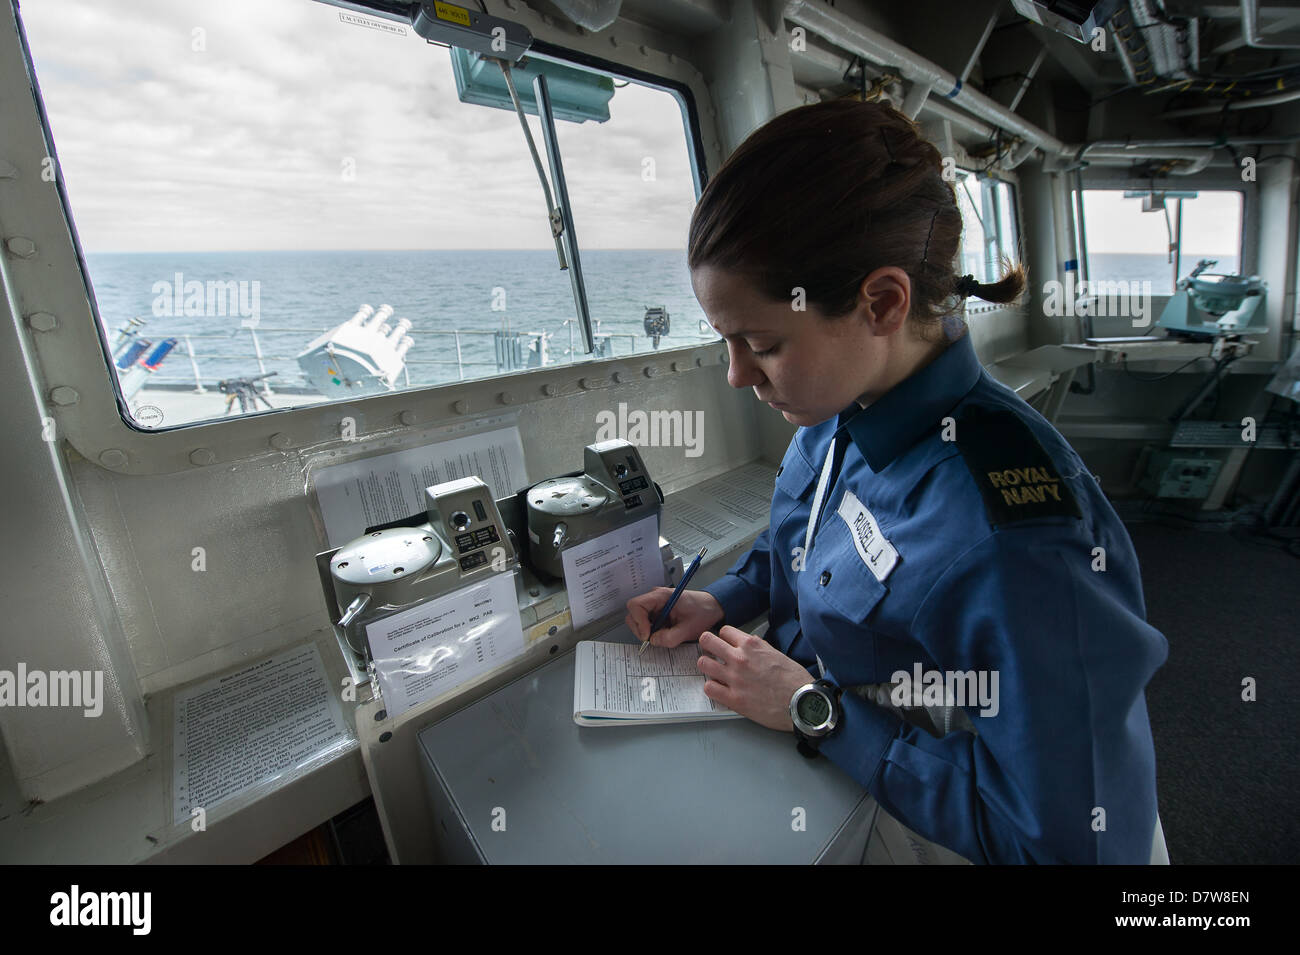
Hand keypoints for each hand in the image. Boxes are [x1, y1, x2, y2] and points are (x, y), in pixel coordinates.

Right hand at [625, 588, 723, 648]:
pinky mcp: (657, 612)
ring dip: (647, 631)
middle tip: (653, 638)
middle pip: (633, 613)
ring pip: (638, 619)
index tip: (648, 635)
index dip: (638, 622)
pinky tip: (665, 632)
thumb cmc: (703, 612)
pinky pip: (646, 623)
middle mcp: (655, 598)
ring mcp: (655, 605)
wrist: (712, 607)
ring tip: (663, 634)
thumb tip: (652, 641)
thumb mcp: (688, 629)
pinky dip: (652, 631)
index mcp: (661, 596)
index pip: (635, 605)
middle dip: (640, 629)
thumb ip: (669, 637)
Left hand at [696, 626, 812, 731]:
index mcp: (752, 645)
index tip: (725, 644)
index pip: (724, 631)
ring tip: (714, 672)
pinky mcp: (734, 699)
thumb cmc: (795, 680)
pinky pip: (709, 688)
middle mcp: (740, 658)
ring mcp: (735, 678)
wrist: (802, 703)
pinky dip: (712, 688)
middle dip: (708, 645)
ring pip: (704, 664)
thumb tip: (747, 646)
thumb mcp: (776, 653)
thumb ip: (758, 648)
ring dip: (707, 667)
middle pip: (707, 641)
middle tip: (711, 653)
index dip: (724, 638)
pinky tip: (720, 689)